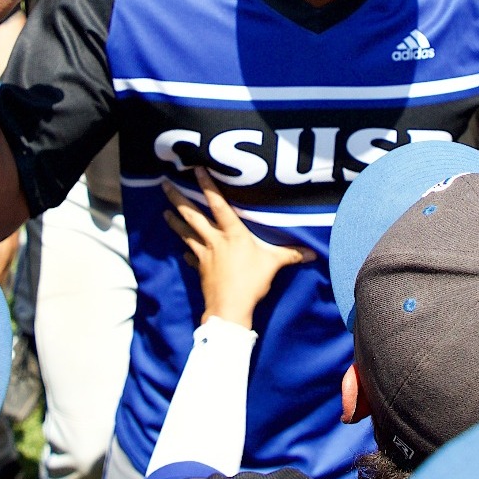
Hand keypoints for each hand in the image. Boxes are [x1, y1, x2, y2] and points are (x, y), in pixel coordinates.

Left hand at [163, 168, 311, 329]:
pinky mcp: (199, 268)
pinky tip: (182, 251)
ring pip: (186, 232)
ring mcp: (204, 254)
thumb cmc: (251, 282)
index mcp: (233, 234)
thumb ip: (291, 254)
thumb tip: (313, 252)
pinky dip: (187, 252)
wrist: (230, 308)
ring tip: (164, 211)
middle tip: (164, 184)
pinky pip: (191, 256)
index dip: (207, 185)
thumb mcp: (273, 264)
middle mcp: (215, 240)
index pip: (218, 204)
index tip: (196, 169)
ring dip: (174, 221)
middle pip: (192, 215)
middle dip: (177, 198)